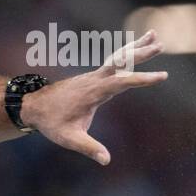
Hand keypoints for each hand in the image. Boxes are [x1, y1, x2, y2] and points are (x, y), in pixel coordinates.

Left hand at [20, 29, 166, 165]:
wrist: (33, 107)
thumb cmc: (51, 124)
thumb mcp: (69, 139)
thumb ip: (88, 148)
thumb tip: (106, 160)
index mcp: (92, 92)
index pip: (122, 83)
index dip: (142, 79)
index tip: (162, 76)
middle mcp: (94, 80)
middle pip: (120, 62)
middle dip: (141, 54)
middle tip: (160, 45)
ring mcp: (93, 76)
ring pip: (117, 58)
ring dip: (136, 47)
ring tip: (154, 35)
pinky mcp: (92, 77)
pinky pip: (112, 62)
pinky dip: (126, 54)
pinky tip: (135, 48)